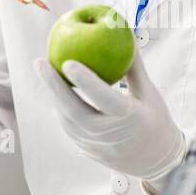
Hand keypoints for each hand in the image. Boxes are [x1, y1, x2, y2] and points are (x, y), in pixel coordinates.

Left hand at [35, 50, 186, 183]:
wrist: (155, 160)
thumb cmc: (155, 120)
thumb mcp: (149, 93)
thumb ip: (133, 66)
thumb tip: (123, 34)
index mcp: (131, 118)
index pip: (104, 98)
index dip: (86, 81)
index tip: (68, 62)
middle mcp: (110, 136)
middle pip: (74, 110)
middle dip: (53, 86)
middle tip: (40, 62)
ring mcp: (96, 147)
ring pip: (67, 119)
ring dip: (54, 95)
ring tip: (45, 70)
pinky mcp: (87, 152)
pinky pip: (69, 127)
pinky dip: (61, 107)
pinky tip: (55, 90)